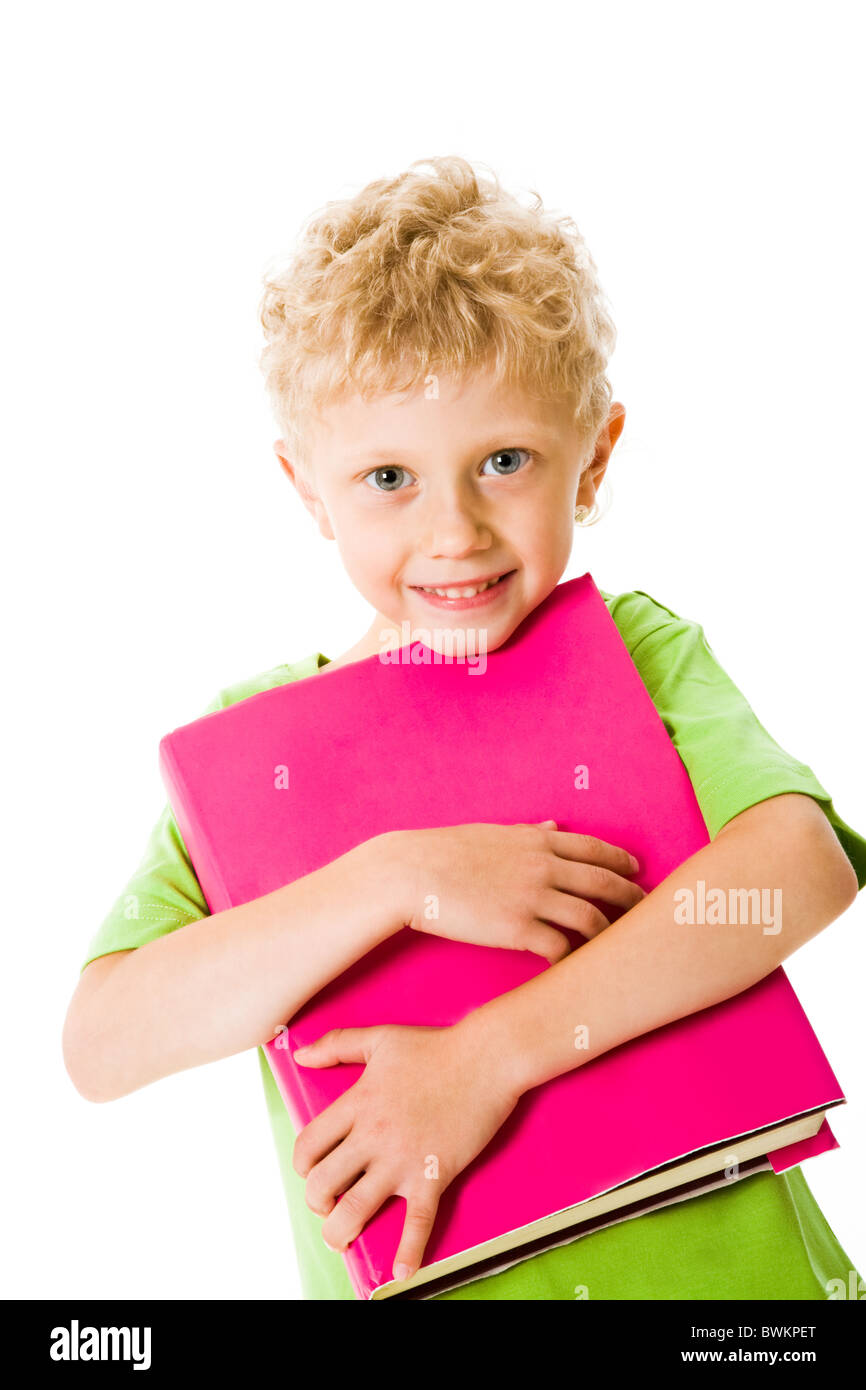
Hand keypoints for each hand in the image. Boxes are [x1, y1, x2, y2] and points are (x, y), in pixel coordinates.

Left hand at [292, 1020, 520, 1285]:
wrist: (487, 1058)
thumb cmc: (436, 1047)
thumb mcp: (380, 1038)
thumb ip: (336, 1045)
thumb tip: (300, 1056)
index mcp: (358, 1104)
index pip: (309, 1146)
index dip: (303, 1165)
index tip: (312, 1171)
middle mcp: (373, 1135)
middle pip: (324, 1183)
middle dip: (318, 1202)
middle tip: (328, 1205)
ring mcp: (402, 1159)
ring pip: (355, 1209)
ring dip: (340, 1232)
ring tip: (342, 1238)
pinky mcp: (434, 1174)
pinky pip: (418, 1221)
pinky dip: (409, 1251)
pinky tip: (403, 1271)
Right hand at [394, 819, 644, 960]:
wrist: (412, 873)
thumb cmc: (445, 852)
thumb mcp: (492, 832)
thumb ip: (528, 831)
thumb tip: (553, 824)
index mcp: (537, 840)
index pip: (594, 849)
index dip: (620, 861)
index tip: (637, 870)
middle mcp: (543, 866)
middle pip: (604, 883)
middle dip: (631, 898)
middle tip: (645, 910)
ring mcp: (533, 897)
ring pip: (590, 918)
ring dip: (607, 933)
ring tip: (615, 945)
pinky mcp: (518, 929)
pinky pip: (560, 947)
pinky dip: (573, 957)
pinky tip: (574, 965)